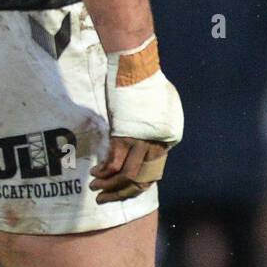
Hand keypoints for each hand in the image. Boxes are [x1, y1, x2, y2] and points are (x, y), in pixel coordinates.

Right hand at [93, 37, 183, 204]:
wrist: (137, 66)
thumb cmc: (149, 82)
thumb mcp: (164, 105)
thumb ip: (159, 126)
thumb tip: (150, 143)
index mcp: (170, 138)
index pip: (153, 173)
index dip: (135, 184)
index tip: (121, 187)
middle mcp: (159, 143)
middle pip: (141, 180)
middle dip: (122, 194)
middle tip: (105, 200)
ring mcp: (142, 140)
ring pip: (127, 177)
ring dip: (110, 188)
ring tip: (96, 190)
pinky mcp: (125, 134)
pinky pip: (114, 163)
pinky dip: (104, 172)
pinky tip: (96, 173)